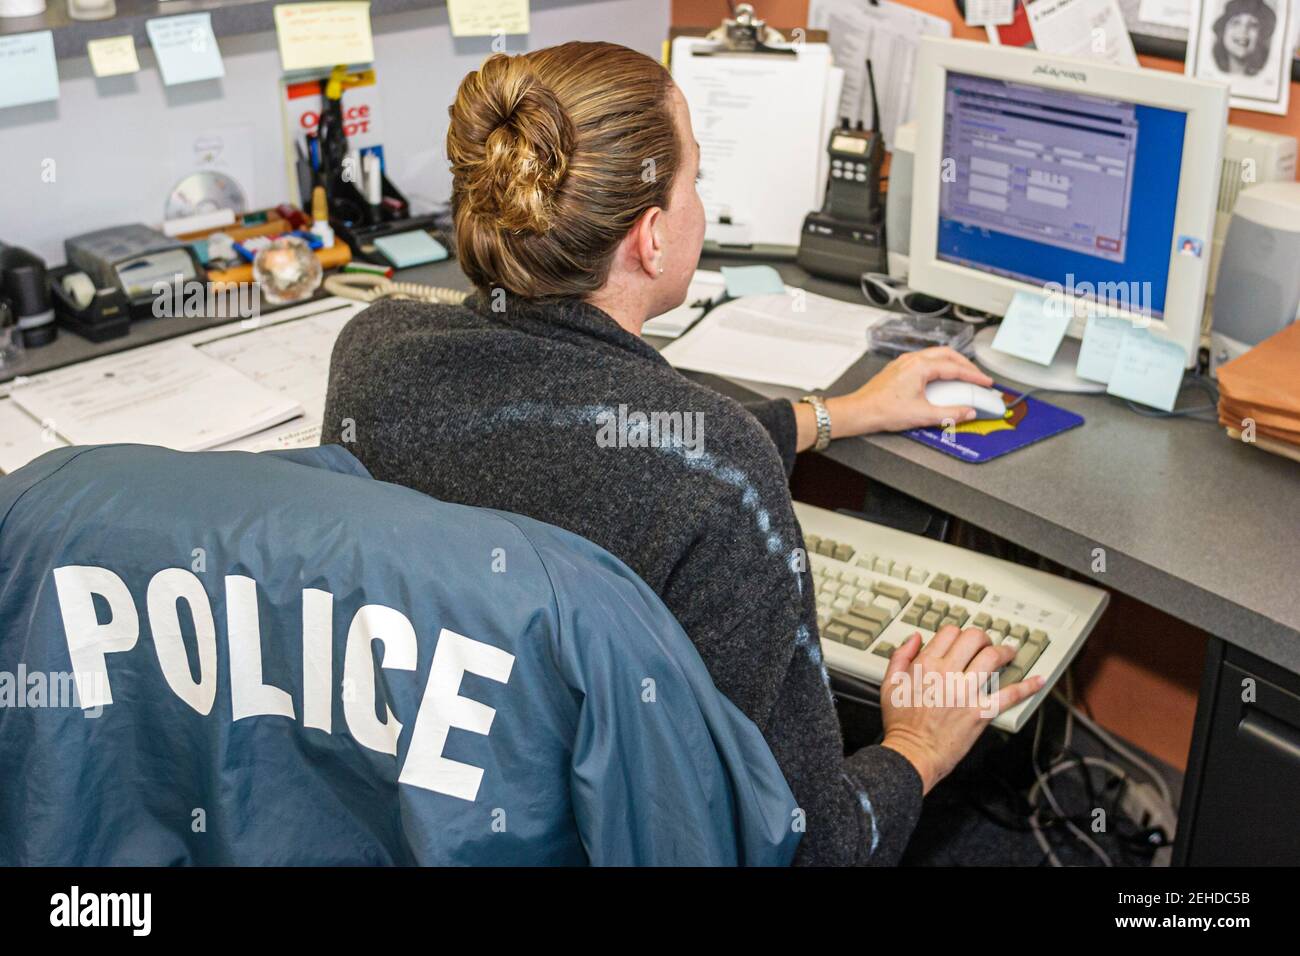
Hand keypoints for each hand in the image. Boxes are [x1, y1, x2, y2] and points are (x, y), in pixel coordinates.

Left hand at [828, 347, 992, 436]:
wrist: (859, 412)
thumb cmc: (883, 411)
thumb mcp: (923, 415)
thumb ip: (950, 413)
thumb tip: (968, 412)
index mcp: (920, 366)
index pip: (955, 368)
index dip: (974, 376)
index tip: (986, 383)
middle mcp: (912, 360)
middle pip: (947, 354)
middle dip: (966, 364)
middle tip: (978, 377)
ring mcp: (904, 363)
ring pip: (935, 355)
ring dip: (952, 363)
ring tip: (963, 375)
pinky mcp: (898, 369)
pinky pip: (924, 360)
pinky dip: (938, 365)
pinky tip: (941, 377)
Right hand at [878, 626, 1044, 794]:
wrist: (912, 753)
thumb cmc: (901, 724)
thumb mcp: (890, 684)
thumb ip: (901, 656)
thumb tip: (915, 638)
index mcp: (926, 665)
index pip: (950, 632)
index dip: (960, 633)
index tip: (964, 640)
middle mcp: (947, 673)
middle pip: (974, 638)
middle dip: (984, 638)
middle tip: (988, 644)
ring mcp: (966, 692)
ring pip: (992, 658)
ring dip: (1005, 652)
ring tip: (1010, 654)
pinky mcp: (980, 712)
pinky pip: (1009, 694)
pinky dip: (1027, 686)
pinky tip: (1037, 680)